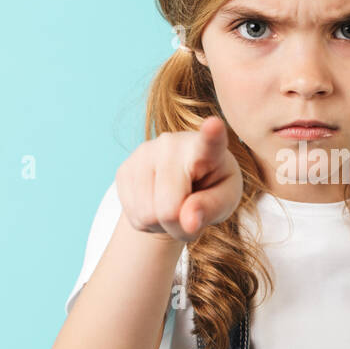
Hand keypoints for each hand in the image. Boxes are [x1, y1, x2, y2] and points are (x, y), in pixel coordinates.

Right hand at [116, 116, 242, 242]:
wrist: (183, 183)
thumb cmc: (212, 187)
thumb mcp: (225, 201)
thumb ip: (211, 210)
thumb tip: (188, 222)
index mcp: (208, 149)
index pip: (209, 142)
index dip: (211, 134)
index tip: (214, 124)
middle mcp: (171, 144)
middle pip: (169, 208)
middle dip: (179, 224)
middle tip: (190, 212)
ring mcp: (143, 154)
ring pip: (147, 215)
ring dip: (162, 224)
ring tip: (174, 206)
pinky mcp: (124, 169)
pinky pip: (133, 215)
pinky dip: (146, 222)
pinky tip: (156, 204)